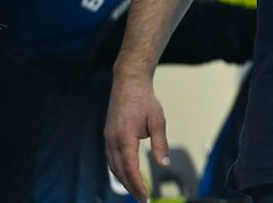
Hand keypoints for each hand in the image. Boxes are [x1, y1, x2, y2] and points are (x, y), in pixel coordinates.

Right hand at [104, 73, 168, 201]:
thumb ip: (160, 144)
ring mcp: (108, 138)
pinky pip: (111, 158)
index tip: (145, 197)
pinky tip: (126, 174)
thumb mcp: (157, 121)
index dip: (137, 185)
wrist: (128, 82)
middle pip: (120, 172)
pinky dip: (118, 170)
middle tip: (142, 199)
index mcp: (125, 137)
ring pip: (113, 167)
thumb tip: (164, 164)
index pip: (130, 169)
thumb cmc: (144, 100)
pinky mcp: (108, 135)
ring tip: (135, 191)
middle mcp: (112, 140)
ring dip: (123, 181)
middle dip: (130, 188)